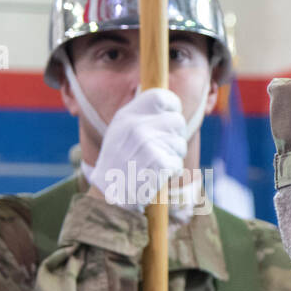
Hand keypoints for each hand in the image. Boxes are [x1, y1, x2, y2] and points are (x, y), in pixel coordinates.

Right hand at [92, 89, 187, 211]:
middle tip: (161, 149)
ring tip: (153, 163)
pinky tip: (155, 176)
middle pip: (177, 121)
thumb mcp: (121, 131)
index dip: (173, 105)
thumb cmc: (120, 161)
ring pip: (180, 144)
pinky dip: (172, 172)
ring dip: (173, 156)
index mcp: (127, 115)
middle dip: (175, 136)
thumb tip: (165, 100)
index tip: (172, 114)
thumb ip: (140, 115)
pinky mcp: (158, 164)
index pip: (161, 96)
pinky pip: (178, 164)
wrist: (110, 194)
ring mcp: (147, 145)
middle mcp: (136, 126)